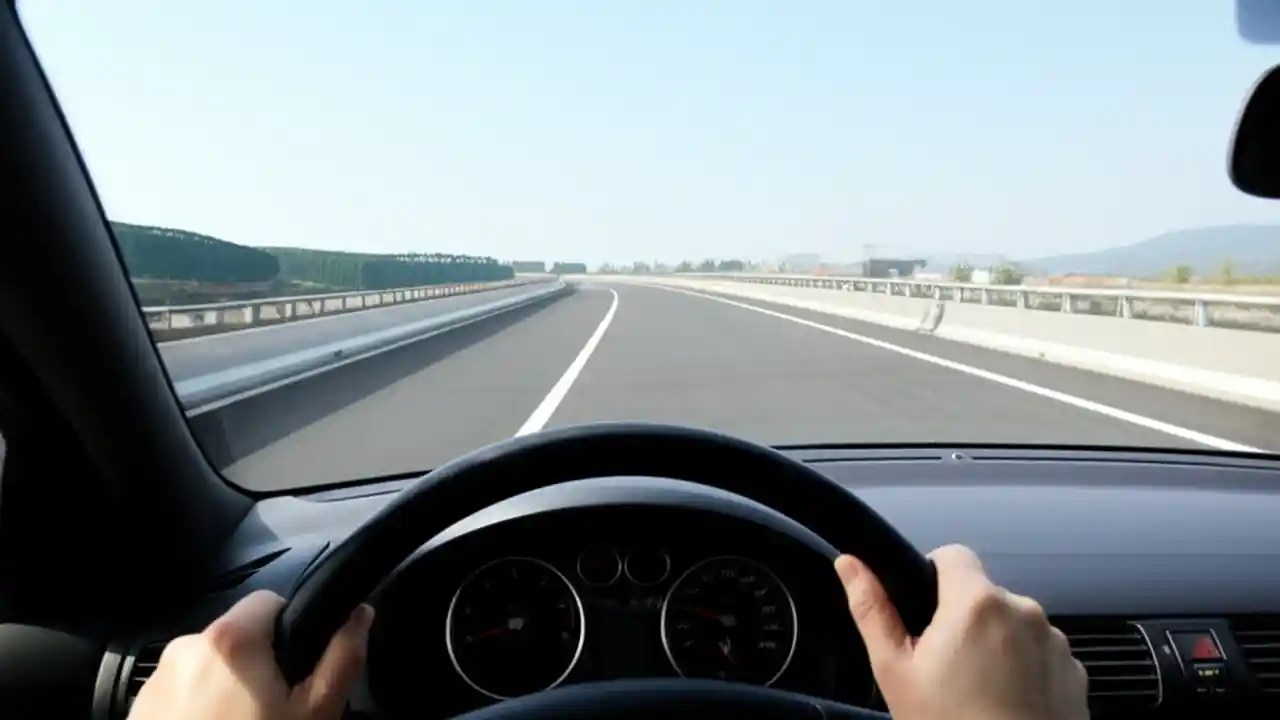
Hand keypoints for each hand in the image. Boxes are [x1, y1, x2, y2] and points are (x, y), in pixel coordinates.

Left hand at [129, 590, 373, 719]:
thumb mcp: (315, 713)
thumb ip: (343, 658)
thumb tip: (360, 614)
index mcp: (230, 639)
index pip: (269, 600)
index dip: (290, 629)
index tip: (295, 670)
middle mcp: (184, 648)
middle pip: (236, 637)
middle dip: (257, 664)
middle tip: (272, 709)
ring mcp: (154, 681)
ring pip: (206, 667)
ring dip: (224, 687)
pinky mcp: (137, 709)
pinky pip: (179, 693)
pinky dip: (195, 708)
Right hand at [835, 545, 1087, 719]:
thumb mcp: (895, 671)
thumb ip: (872, 609)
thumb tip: (849, 564)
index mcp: (977, 602)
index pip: (952, 555)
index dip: (932, 578)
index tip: (924, 615)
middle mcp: (1024, 611)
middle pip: (982, 594)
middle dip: (962, 621)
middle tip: (944, 668)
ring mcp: (1055, 642)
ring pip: (1012, 625)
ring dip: (995, 645)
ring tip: (977, 692)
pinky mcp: (1075, 672)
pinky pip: (1040, 653)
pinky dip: (1024, 670)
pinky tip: (1006, 703)